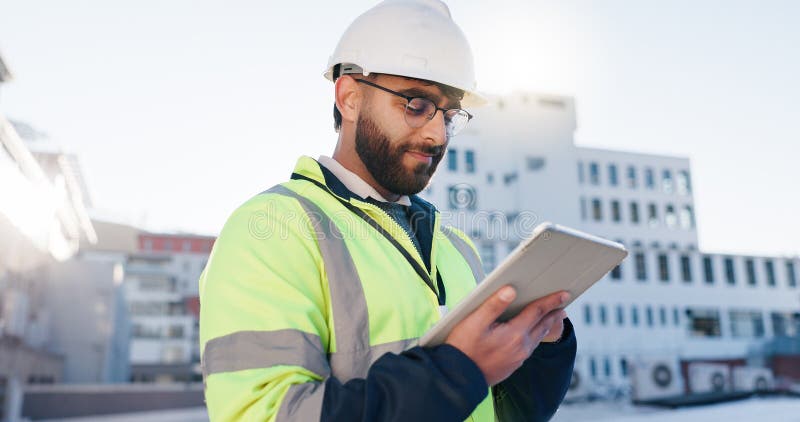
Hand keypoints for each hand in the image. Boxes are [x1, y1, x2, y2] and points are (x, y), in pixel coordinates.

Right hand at [445, 286, 569, 385]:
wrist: (459, 378)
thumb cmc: (463, 348)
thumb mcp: (474, 322)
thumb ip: (494, 305)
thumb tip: (511, 290)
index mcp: (514, 334)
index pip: (537, 312)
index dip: (551, 301)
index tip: (564, 294)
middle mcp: (521, 347)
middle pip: (542, 325)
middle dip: (554, 313)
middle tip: (563, 304)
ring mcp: (518, 358)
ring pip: (537, 338)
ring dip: (546, 325)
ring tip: (552, 318)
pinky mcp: (512, 366)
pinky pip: (530, 347)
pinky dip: (536, 336)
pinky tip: (532, 335)